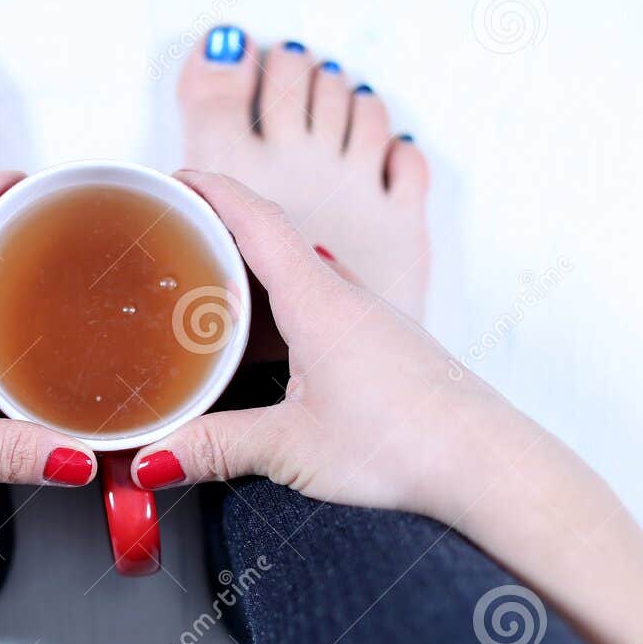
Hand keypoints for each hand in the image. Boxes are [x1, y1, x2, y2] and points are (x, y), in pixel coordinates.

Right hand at [132, 171, 531, 522]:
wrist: (487, 465)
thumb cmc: (407, 444)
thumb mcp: (291, 448)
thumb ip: (215, 447)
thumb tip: (155, 458)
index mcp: (318, 301)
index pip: (256, 219)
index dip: (211, 191)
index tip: (174, 178)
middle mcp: (346, 298)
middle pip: (272, 243)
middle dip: (218, 236)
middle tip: (172, 244)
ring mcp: (368, 321)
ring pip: (297, 280)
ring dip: (251, 282)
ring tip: (206, 303)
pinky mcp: (383, 349)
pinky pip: (319, 312)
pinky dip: (280, 317)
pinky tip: (266, 354)